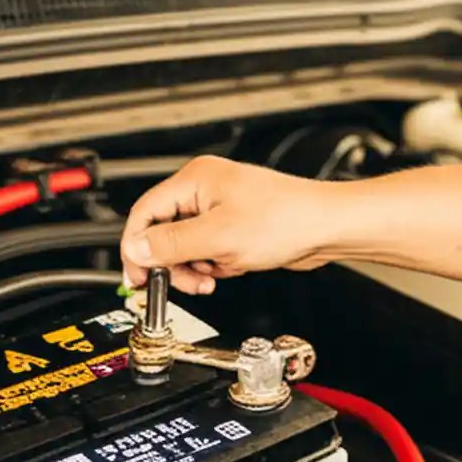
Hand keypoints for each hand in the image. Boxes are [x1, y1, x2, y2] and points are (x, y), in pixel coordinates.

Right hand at [120, 156, 336, 293]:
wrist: (325, 228)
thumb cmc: (286, 219)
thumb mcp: (218, 237)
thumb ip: (171, 245)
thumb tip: (136, 249)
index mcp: (194, 181)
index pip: (145, 213)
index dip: (136, 246)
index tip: (137, 275)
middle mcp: (203, 191)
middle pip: (163, 233)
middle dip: (173, 262)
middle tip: (185, 281)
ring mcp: (219, 210)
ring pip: (185, 247)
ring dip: (196, 268)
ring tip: (214, 274)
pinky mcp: (233, 227)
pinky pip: (207, 252)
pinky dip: (215, 266)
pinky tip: (233, 266)